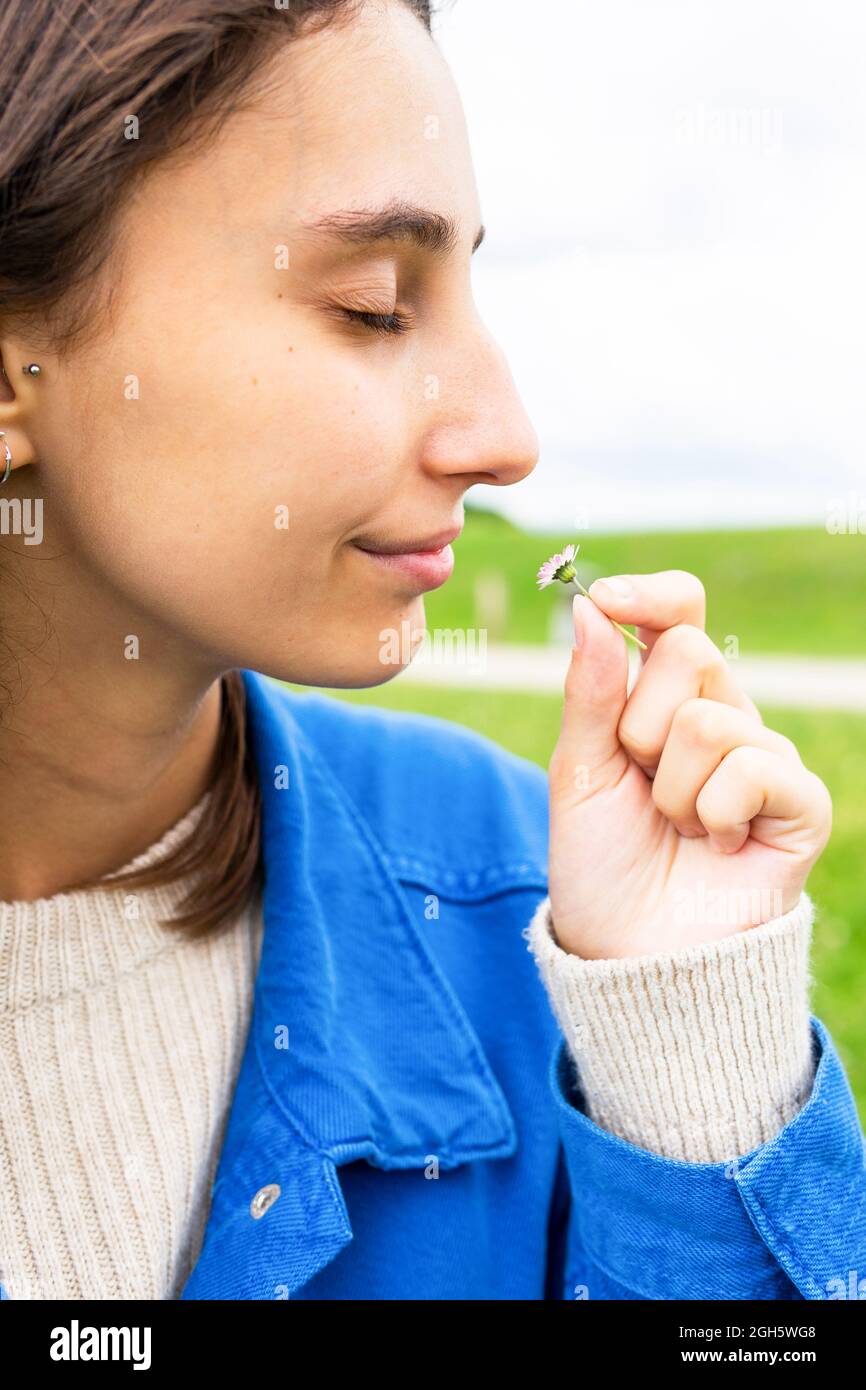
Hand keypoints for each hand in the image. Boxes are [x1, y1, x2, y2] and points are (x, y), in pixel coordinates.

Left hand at [547, 571, 831, 958]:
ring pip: (709, 720)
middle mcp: (723, 717)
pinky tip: (718, 845)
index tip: (607, 598)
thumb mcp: (579, 771)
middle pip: (688, 653)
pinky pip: (753, 768)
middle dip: (638, 726)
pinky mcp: (800, 805)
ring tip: (676, 828)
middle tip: (640, 784)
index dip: (650, 595)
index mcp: (667, 700)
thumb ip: (591, 691)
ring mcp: (765, 758)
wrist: (631, 954)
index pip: (679, 615)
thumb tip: (593, 609)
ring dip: (670, 789)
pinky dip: (714, 813)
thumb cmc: (603, 864)